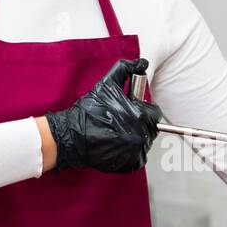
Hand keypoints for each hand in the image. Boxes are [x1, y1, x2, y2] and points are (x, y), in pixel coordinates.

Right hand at [45, 57, 161, 173]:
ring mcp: (135, 152)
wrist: (72, 136)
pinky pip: (138, 156)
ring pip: (145, 142)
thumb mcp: (107, 84)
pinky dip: (131, 151)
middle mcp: (141, 135)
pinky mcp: (129, 164)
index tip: (133, 108)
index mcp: (139, 116)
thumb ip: (126, 70)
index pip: (154, 112)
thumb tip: (142, 63)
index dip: (143, 108)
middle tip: (124, 119)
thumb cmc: (89, 111)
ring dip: (137, 136)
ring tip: (118, 131)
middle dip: (141, 122)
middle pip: (151, 128)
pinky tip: (117, 143)